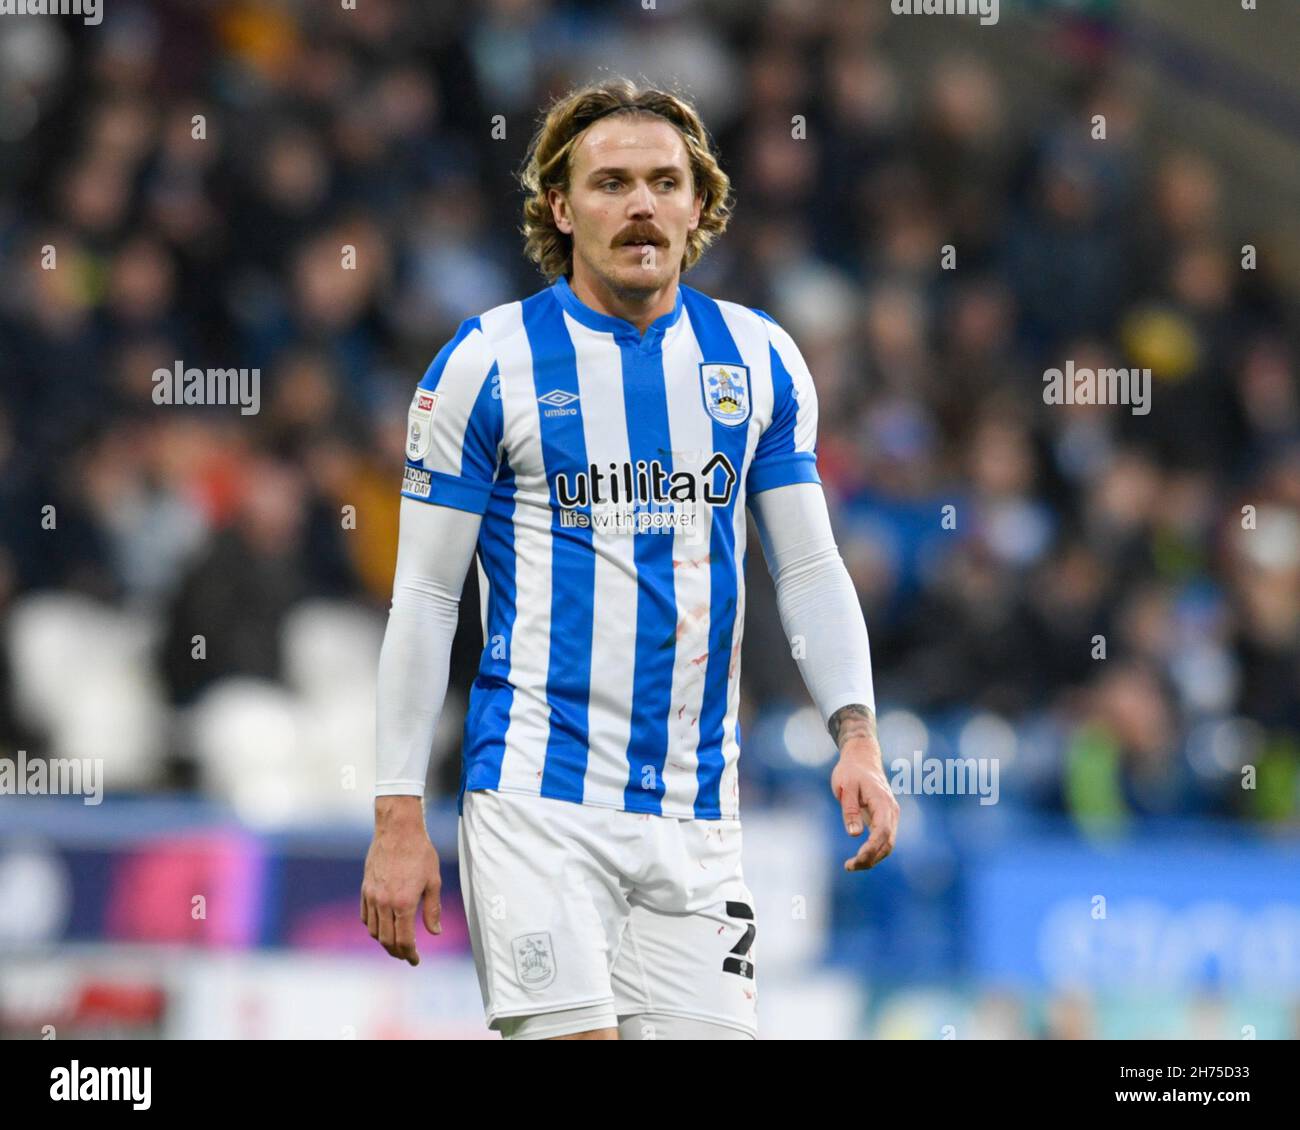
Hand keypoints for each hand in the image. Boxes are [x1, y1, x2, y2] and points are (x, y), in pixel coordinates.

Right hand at [361, 796, 441, 964]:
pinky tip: (383, 927)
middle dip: (397, 952)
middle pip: (387, 940)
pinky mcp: (365, 889)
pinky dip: (373, 927)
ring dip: (384, 942)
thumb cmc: (420, 853)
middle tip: (407, 956)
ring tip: (396, 944)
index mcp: (404, 903)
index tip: (416, 960)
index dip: (410, 954)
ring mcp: (372, 896)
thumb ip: (432, 909)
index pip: (404, 940)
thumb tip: (435, 932)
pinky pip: (365, 916)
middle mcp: (384, 903)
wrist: (398, 830)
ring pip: (374, 931)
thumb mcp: (433, 881)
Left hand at [831, 742, 899, 872]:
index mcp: (883, 802)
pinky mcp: (884, 818)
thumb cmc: (851, 771)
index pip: (882, 832)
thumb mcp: (846, 787)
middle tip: (849, 866)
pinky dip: (873, 851)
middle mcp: (891, 811)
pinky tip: (859, 858)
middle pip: (887, 843)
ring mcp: (890, 815)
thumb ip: (850, 810)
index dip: (871, 849)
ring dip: (872, 858)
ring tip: (851, 866)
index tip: (857, 860)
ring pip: (887, 844)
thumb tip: (854, 834)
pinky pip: (883, 839)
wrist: (861, 758)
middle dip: (871, 858)